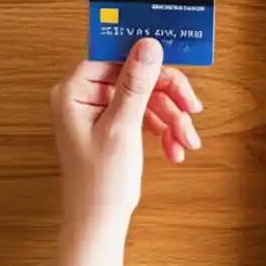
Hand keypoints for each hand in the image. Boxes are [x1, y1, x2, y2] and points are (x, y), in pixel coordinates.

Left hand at [49, 38, 202, 225]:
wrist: (100, 220)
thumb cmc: (99, 180)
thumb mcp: (122, 127)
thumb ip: (135, 84)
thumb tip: (148, 46)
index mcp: (74, 92)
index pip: (115, 58)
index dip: (146, 61)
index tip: (173, 65)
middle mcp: (84, 96)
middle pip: (137, 78)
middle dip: (168, 98)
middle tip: (191, 110)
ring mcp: (100, 110)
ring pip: (148, 97)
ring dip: (171, 118)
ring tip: (186, 140)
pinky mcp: (115, 123)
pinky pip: (146, 114)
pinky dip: (164, 129)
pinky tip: (175, 147)